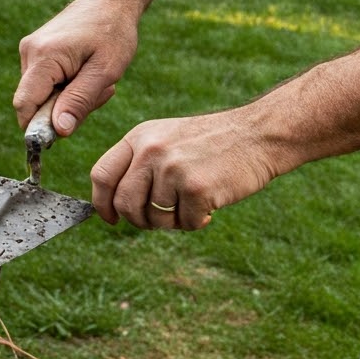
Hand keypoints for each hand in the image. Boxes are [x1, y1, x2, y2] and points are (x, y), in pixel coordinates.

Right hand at [15, 0, 139, 139]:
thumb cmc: (113, 31)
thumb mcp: (105, 71)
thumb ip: (80, 101)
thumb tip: (59, 131)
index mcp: (44, 56)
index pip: (25, 105)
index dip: (40, 127)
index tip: (67, 130)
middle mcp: (29, 52)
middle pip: (34, 103)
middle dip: (64, 111)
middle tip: (98, 94)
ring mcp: (30, 51)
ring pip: (41, 96)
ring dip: (69, 99)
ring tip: (96, 81)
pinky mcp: (36, 52)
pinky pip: (45, 84)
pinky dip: (66, 88)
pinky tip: (87, 75)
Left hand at [90, 110, 281, 229]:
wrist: (258, 135)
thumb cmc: (212, 144)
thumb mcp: (167, 139)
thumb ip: (139, 165)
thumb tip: (113, 208)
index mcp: (140, 137)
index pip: (101, 175)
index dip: (102, 204)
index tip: (111, 219)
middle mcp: (151, 151)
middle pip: (124, 204)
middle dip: (140, 221)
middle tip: (161, 219)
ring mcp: (173, 169)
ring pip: (154, 219)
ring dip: (173, 221)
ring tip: (192, 204)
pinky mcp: (196, 188)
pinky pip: (185, 224)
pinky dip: (197, 221)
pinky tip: (211, 204)